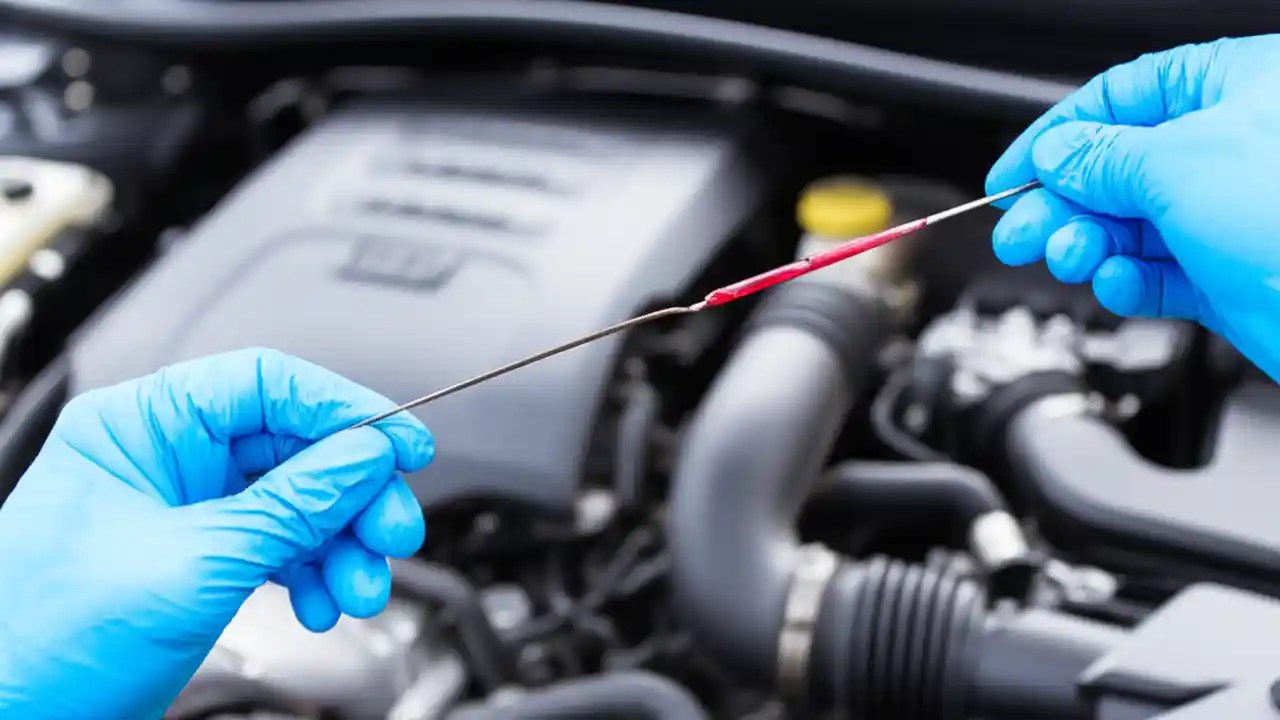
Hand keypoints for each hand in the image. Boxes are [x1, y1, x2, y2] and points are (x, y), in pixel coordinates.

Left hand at [0, 348, 433, 718]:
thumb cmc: (46, 641)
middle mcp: (165, 459)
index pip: (264, 386)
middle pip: (292, 449)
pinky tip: (325, 604)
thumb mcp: (197, 561)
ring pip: (294, 505)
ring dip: (341, 546)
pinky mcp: (199, 560)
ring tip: (361, 587)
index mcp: (142, 427)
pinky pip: (278, 549)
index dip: (342, 409)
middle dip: (352, 495)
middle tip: (393, 531)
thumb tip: (365, 455)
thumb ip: (293, 504)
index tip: (400, 443)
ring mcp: (184, 512)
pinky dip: (312, 576)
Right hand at [985, 35, 1279, 379]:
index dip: (1058, 135)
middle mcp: (1232, 149)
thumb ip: (1103, 159)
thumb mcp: (1180, 165)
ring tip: (1070, 257)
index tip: (1012, 173)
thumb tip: (1057, 154)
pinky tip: (1116, 283)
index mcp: (1235, 91)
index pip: (1122, 97)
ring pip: (1128, 226)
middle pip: (1115, 168)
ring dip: (1087, 245)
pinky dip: (1125, 281)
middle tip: (1021, 232)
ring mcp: (1229, 214)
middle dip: (1062, 203)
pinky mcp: (1226, 273)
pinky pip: (1154, 273)